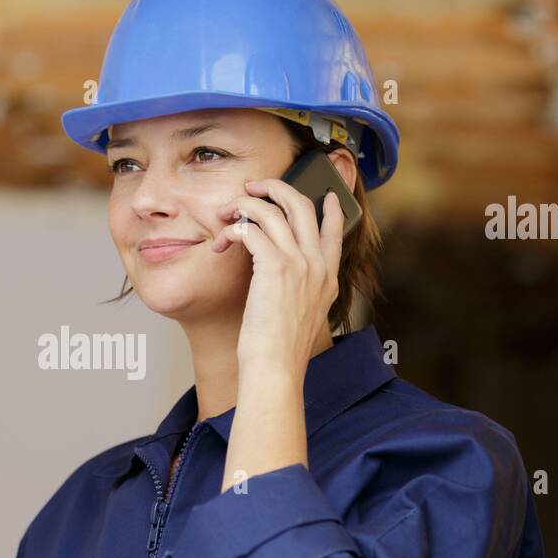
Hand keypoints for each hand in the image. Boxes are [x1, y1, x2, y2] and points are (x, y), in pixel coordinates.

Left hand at [213, 180, 343, 378]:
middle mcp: (318, 265)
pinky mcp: (275, 266)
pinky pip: (251, 230)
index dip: (331, 209)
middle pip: (302, 206)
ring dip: (245, 205)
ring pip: (273, 211)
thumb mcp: (303, 318)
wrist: (276, 368)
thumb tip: (284, 281)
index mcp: (328, 278)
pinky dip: (233, 230)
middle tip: (253, 189)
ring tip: (227, 212)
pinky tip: (221, 243)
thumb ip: (303, 294)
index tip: (327, 196)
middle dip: (276, 189)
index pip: (335, 231)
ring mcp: (300, 263)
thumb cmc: (281, 352)